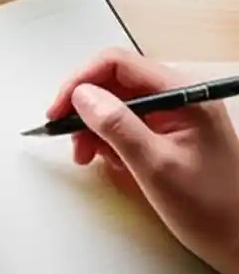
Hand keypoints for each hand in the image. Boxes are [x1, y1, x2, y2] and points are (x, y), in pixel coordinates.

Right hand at [48, 48, 238, 273]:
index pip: (118, 64)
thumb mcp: (156, 166)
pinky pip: (126, 124)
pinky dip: (108, 140)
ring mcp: (174, 115)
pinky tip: (110, 160)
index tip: (59, 110)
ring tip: (88, 156)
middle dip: (85, 109)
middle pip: (114, 82)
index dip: (81, 83)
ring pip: (115, 103)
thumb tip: (83, 96)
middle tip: (69, 138)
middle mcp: (179, 98)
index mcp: (184, 94)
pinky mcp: (167, 133)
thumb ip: (118, 127)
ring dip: (93, 127)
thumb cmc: (213, 208)